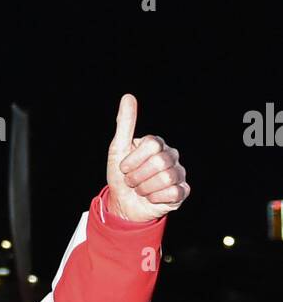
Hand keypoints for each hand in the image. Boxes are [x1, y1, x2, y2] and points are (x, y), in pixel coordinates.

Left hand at [106, 93, 190, 222]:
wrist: (123, 204)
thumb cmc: (121, 176)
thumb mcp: (118, 149)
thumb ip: (125, 124)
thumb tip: (128, 97)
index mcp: (156, 144)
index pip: (152, 144)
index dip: (133, 159)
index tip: (124, 168)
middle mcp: (171, 156)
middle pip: (159, 162)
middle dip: (138, 176)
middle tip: (132, 181)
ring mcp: (178, 173)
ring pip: (166, 178)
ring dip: (146, 188)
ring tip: (140, 189)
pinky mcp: (181, 192)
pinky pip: (173, 193)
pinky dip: (156, 198)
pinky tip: (151, 197)